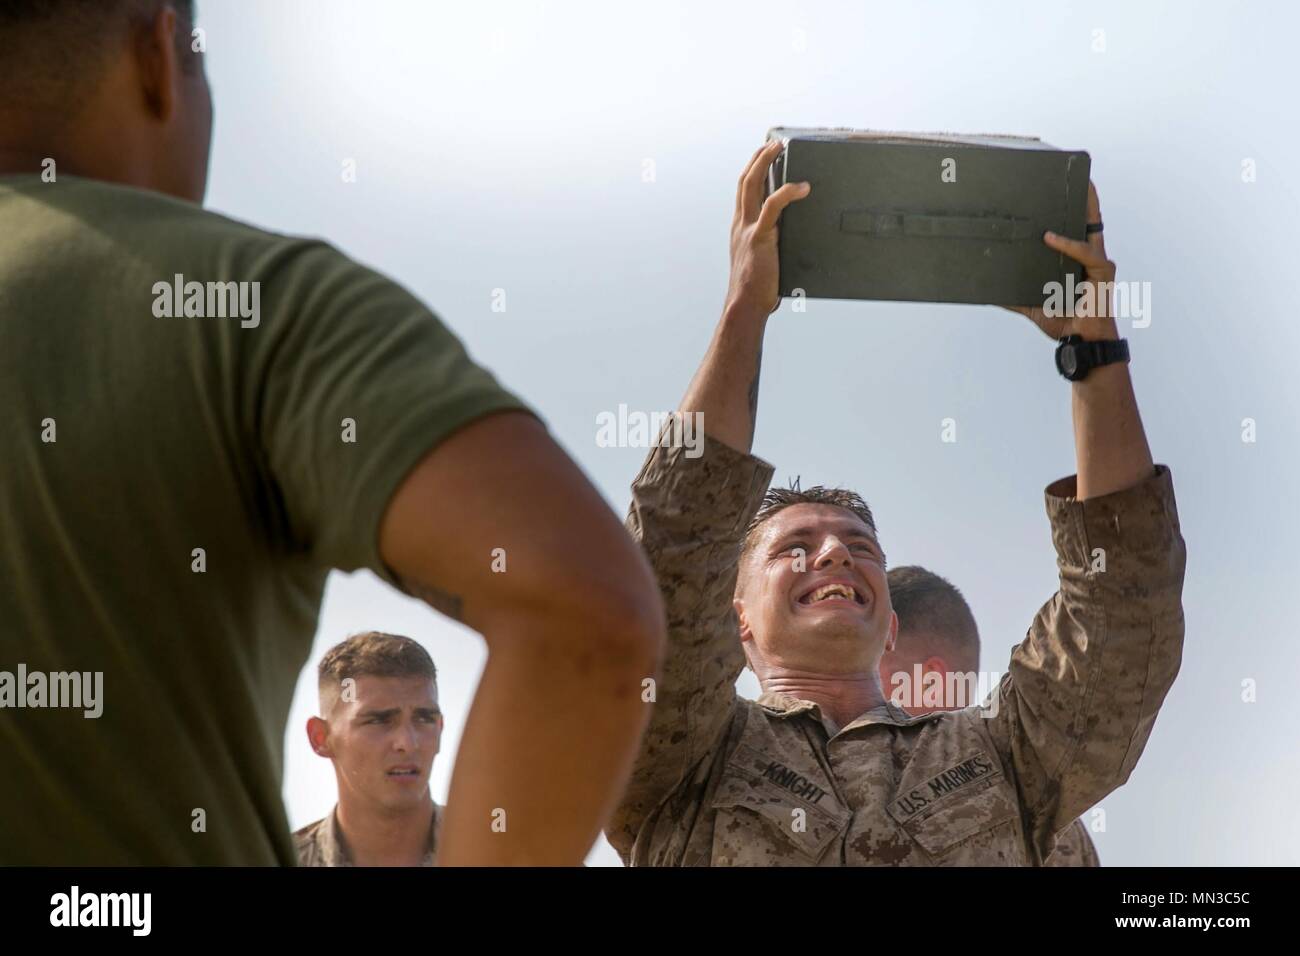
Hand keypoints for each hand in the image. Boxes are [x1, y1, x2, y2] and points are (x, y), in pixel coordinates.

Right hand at [724, 140, 810, 318]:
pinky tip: (803, 187)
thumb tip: (794, 237)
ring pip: (752, 185)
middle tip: (773, 142)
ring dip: (765, 163)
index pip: (742, 191)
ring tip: (780, 148)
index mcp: (740, 228)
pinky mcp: (760, 238)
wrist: (744, 306)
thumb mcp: (763, 259)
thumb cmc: (757, 289)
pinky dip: (787, 193)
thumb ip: (773, 243)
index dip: (752, 169)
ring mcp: (748, 229)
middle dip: (758, 158)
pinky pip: (772, 207)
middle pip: (744, 181)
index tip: (762, 153)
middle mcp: (740, 224)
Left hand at [1007, 181, 1117, 341]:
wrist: (1079, 341)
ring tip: (1080, 184)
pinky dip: (1067, 244)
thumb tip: (989, 293)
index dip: (1069, 206)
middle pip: (1087, 218)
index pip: (1073, 226)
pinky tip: (1049, 238)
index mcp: (1074, 259)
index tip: (1057, 186)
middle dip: (1083, 195)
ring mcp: (1097, 262)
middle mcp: (1088, 255)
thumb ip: (1013, 296)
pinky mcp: (1102, 272)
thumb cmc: (1063, 321)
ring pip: (1092, 226)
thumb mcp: (1031, 305)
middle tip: (1074, 172)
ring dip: (1087, 205)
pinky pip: (1085, 253)